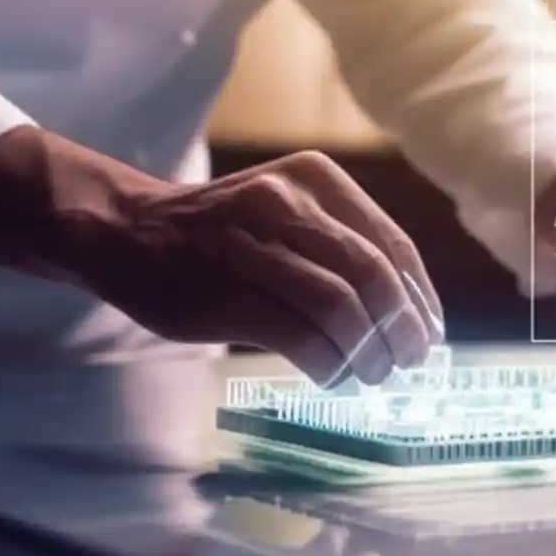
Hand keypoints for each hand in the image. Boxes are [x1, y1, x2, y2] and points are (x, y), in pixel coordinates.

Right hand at [0, 127, 442, 385]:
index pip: (393, 245)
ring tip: (370, 375)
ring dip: (367, 353)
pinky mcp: (226, 292)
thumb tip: (410, 310)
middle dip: (401, 329)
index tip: (429, 333)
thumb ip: (342, 243)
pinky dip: (329, 365)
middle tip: (406, 363)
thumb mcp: (288, 207)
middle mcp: (289, 202)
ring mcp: (254, 245)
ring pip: (341, 307)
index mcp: (317, 179)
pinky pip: (300, 336)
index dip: (420, 298)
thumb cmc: (223, 230)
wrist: (126, 230)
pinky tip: (332, 377)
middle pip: (374, 276)